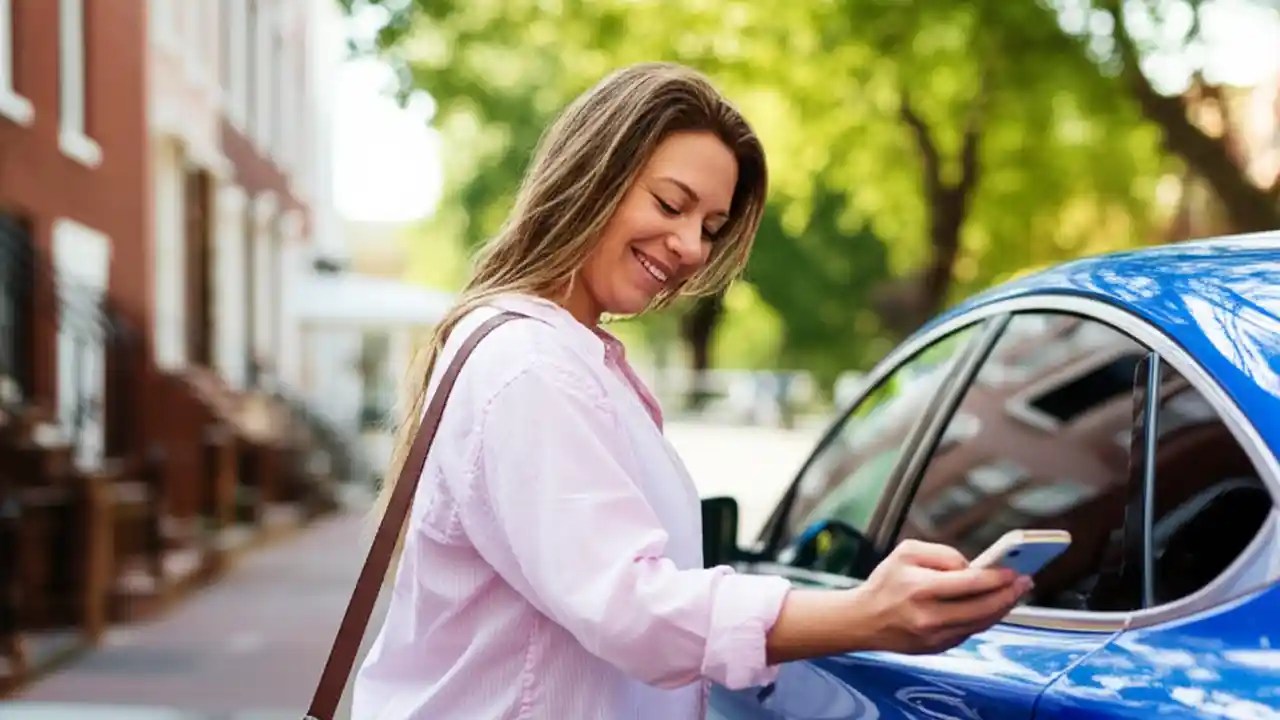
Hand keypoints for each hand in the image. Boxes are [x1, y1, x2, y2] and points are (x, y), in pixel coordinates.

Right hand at [848, 539, 1031, 654]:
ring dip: (1002, 608)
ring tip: (1014, 594)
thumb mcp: (906, 552)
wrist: (862, 620)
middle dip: (1008, 595)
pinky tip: (992, 606)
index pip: (970, 584)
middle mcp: (929, 617)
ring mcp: (935, 637)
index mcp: (921, 589)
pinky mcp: (937, 648)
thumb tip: (971, 567)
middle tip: (1024, 583)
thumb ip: (942, 553)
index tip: (1014, 572)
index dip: (997, 578)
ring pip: (981, 623)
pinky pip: (969, 632)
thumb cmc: (885, 583)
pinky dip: (984, 618)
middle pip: (983, 608)